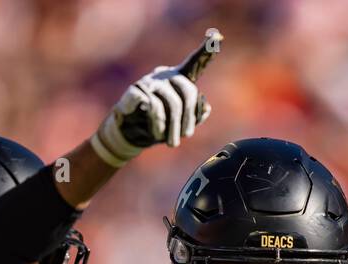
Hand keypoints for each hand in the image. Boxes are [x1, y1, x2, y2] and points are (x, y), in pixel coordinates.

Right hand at [90, 35, 218, 165]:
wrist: (131, 136)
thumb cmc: (159, 127)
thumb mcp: (180, 124)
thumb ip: (195, 115)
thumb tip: (206, 107)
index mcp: (178, 80)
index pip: (194, 64)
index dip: (205, 52)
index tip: (217, 37)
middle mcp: (165, 75)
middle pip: (189, 92)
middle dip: (189, 118)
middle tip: (185, 137)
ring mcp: (149, 81)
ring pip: (172, 103)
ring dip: (173, 128)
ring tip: (171, 143)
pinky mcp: (135, 91)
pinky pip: (154, 106)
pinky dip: (158, 124)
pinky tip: (156, 132)